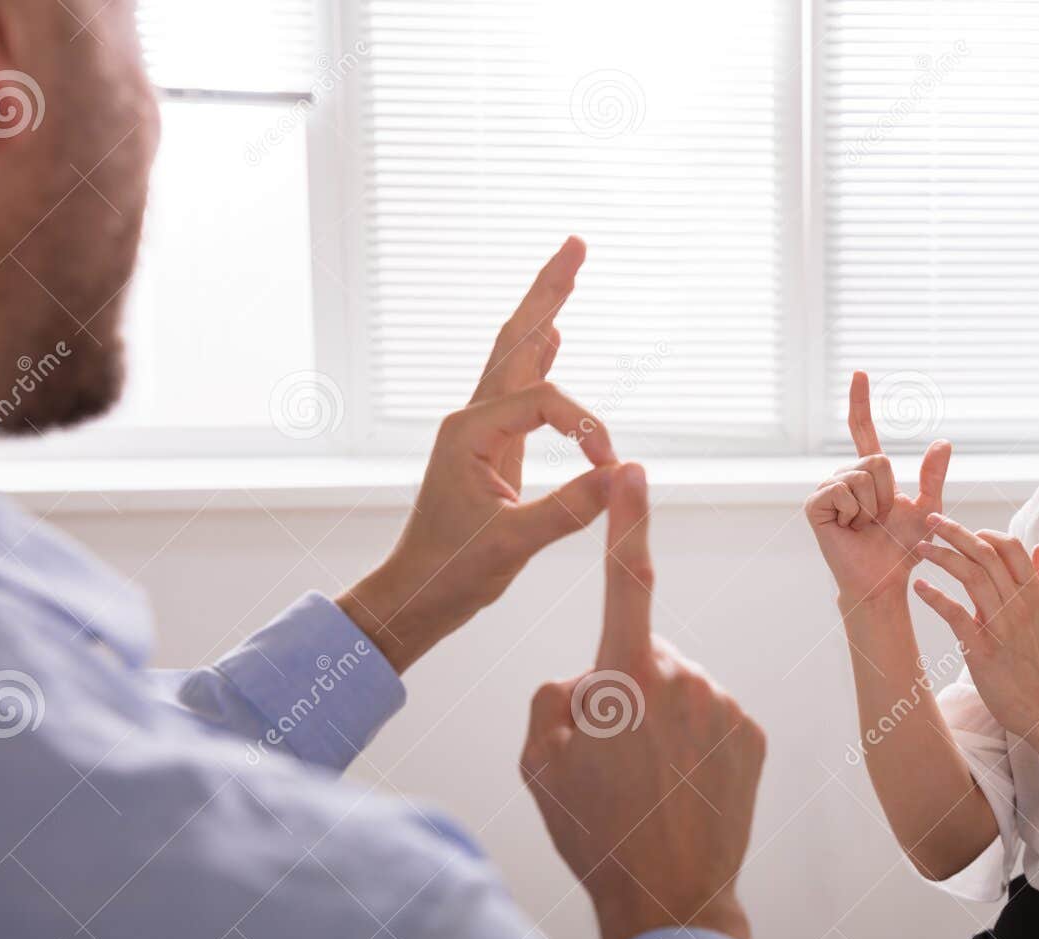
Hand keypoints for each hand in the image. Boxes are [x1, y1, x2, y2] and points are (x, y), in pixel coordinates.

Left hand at [338, 238, 617, 671]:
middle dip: (547, 291)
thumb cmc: (451, 573)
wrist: (417, 595)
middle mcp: (470, 420)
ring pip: (516, 359)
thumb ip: (568, 510)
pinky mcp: (491, 449)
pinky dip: (540, 357)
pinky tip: (554, 339)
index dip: (587, 427)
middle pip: (517, 341)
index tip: (609, 468)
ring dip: (543, 314)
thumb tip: (621, 476)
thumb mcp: (512, 545)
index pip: (545, 402)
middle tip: (576, 244)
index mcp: (469, 433)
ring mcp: (479, 432)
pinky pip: (520, 390)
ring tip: (568, 273)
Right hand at [519, 463, 765, 938]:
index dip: (630, 520)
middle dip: (628, 684)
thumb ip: (553, 695)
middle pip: (646, 653)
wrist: (670, 898)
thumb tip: (585, 676)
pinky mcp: (755, 732)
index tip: (636, 471)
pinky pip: (715, 716)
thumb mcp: (538, 761)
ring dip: (664, 716)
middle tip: (616, 755)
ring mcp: (725, 703)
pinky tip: (685, 784)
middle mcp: (683, 676)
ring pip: (682, 686)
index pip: (627, 579)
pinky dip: (697, 739)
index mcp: (624, 675)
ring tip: (652, 779)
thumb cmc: (595, 832)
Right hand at [804, 371, 951, 606]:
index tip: (860, 373)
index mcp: (868, 474)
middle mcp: (844, 476)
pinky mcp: (815, 506)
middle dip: (888, 492)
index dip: (860, 402)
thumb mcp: (928, 510)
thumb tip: (944, 442)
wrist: (883, 579)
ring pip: (860, 477)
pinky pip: (841, 491)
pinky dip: (854, 512)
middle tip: (879, 519)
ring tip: (864, 525)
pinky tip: (849, 528)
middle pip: (876, 460)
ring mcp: (827, 490)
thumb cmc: (903, 548)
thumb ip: (934, 477)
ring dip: (872, 506)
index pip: (862, 430)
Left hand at [912, 514, 1038, 736]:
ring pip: (971, 577)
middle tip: (930, 520)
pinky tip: (920, 586)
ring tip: (920, 547)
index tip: (965, 532)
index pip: (1011, 547)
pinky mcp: (983, 649)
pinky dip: (936, 598)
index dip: (985, 533)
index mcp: (1035, 594)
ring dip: (942, 556)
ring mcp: (1002, 625)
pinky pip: (956, 616)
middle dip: (955, 533)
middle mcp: (1020, 604)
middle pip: (986, 554)